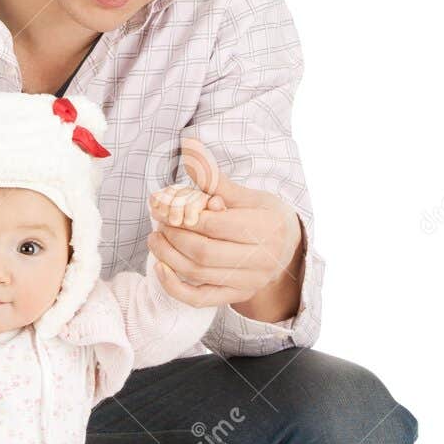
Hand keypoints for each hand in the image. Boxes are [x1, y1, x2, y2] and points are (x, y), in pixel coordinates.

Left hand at [146, 139, 303, 308]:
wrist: (288, 250)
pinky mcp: (236, 296)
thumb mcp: (247, 194)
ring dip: (168, 256)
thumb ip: (214, 177)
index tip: (161, 205)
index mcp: (264, 227)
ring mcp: (248, 281)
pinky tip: (160, 269)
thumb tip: (188, 144)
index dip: (183, 215)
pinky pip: (200, 299)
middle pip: (204, 251)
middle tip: (157, 222)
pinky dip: (175, 287)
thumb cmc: (264, 217)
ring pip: (198, 273)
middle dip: (173, 236)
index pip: (215, 224)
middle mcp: (260, 258)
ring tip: (154, 240)